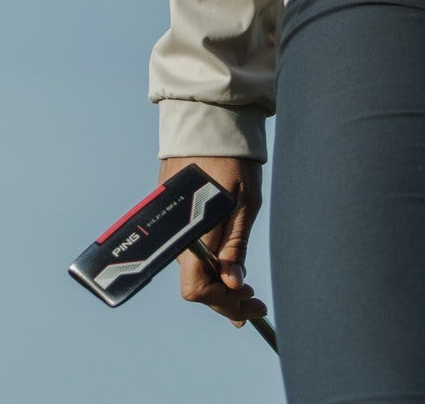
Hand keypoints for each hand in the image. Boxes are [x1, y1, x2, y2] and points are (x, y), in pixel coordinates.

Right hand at [160, 154, 267, 328]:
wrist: (208, 119)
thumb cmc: (233, 157)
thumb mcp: (245, 200)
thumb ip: (235, 244)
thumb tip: (233, 286)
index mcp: (192, 232)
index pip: (197, 289)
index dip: (225, 304)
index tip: (252, 306)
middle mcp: (175, 235)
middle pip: (194, 284)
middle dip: (224, 300)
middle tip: (254, 303)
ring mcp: (170, 226)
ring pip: (191, 269)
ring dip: (216, 283)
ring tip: (243, 288)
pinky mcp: (171, 217)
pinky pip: (188, 253)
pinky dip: (206, 265)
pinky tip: (223, 267)